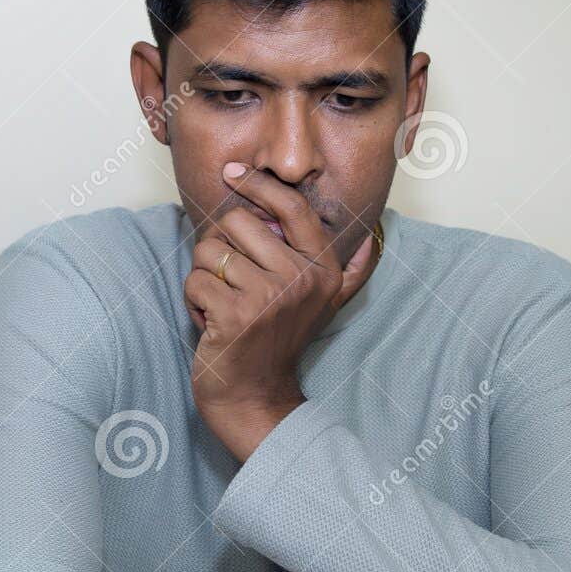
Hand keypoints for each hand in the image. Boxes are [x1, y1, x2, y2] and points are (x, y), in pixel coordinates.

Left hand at [184, 162, 375, 460]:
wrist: (255, 398)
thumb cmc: (280, 345)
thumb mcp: (325, 307)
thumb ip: (351, 273)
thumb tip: (377, 238)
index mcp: (323, 270)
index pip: (293, 208)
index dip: (260, 184)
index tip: (233, 173)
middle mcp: (302, 280)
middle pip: (237, 223)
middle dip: (219, 248)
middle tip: (229, 282)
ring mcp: (269, 297)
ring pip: (209, 251)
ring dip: (204, 278)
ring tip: (222, 305)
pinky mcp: (236, 315)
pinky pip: (195, 281)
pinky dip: (193, 302)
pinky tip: (211, 323)